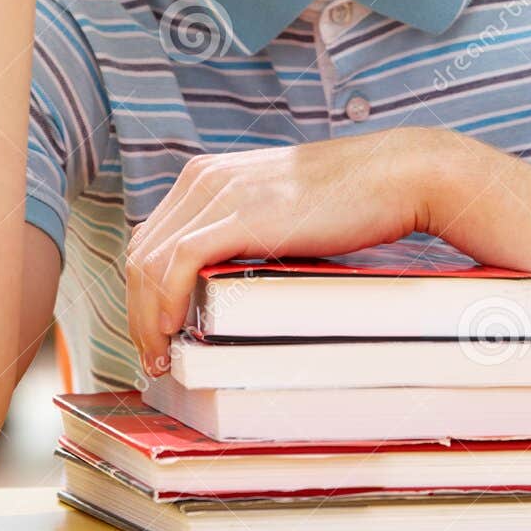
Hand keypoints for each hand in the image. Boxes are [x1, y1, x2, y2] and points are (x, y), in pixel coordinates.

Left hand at [125, 127, 468, 373]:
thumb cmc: (347, 199)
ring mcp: (219, 194)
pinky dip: (165, 303)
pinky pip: (177, 264)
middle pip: (140, 254)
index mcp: (206, 176)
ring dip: (147, 317)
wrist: (394, 174)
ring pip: (149, 263)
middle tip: (154, 356)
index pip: (149, 240)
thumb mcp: (275, 211)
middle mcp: (202, 179)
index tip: (155, 333)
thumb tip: (212, 286)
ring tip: (164, 356)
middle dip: (137, 311)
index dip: (141, 292)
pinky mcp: (240, 216)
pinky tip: (175, 332)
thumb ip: (240, 233)